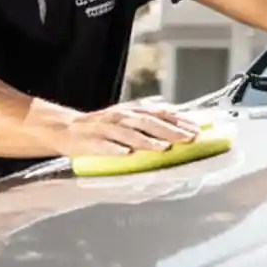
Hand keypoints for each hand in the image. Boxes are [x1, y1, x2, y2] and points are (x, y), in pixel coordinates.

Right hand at [55, 101, 201, 156]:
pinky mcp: (91, 142)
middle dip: (169, 130)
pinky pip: (104, 146)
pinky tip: (126, 154)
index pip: (160, 114)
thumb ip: (150, 116)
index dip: (179, 121)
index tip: (197, 129)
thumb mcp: (129, 117)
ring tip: (162, 147)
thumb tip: (175, 113)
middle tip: (187, 138)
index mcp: (133, 111)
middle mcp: (121, 117)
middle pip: (148, 122)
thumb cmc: (104, 126)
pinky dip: (115, 149)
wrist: (69, 129)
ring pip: (128, 133)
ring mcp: (106, 128)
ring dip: (146, 141)